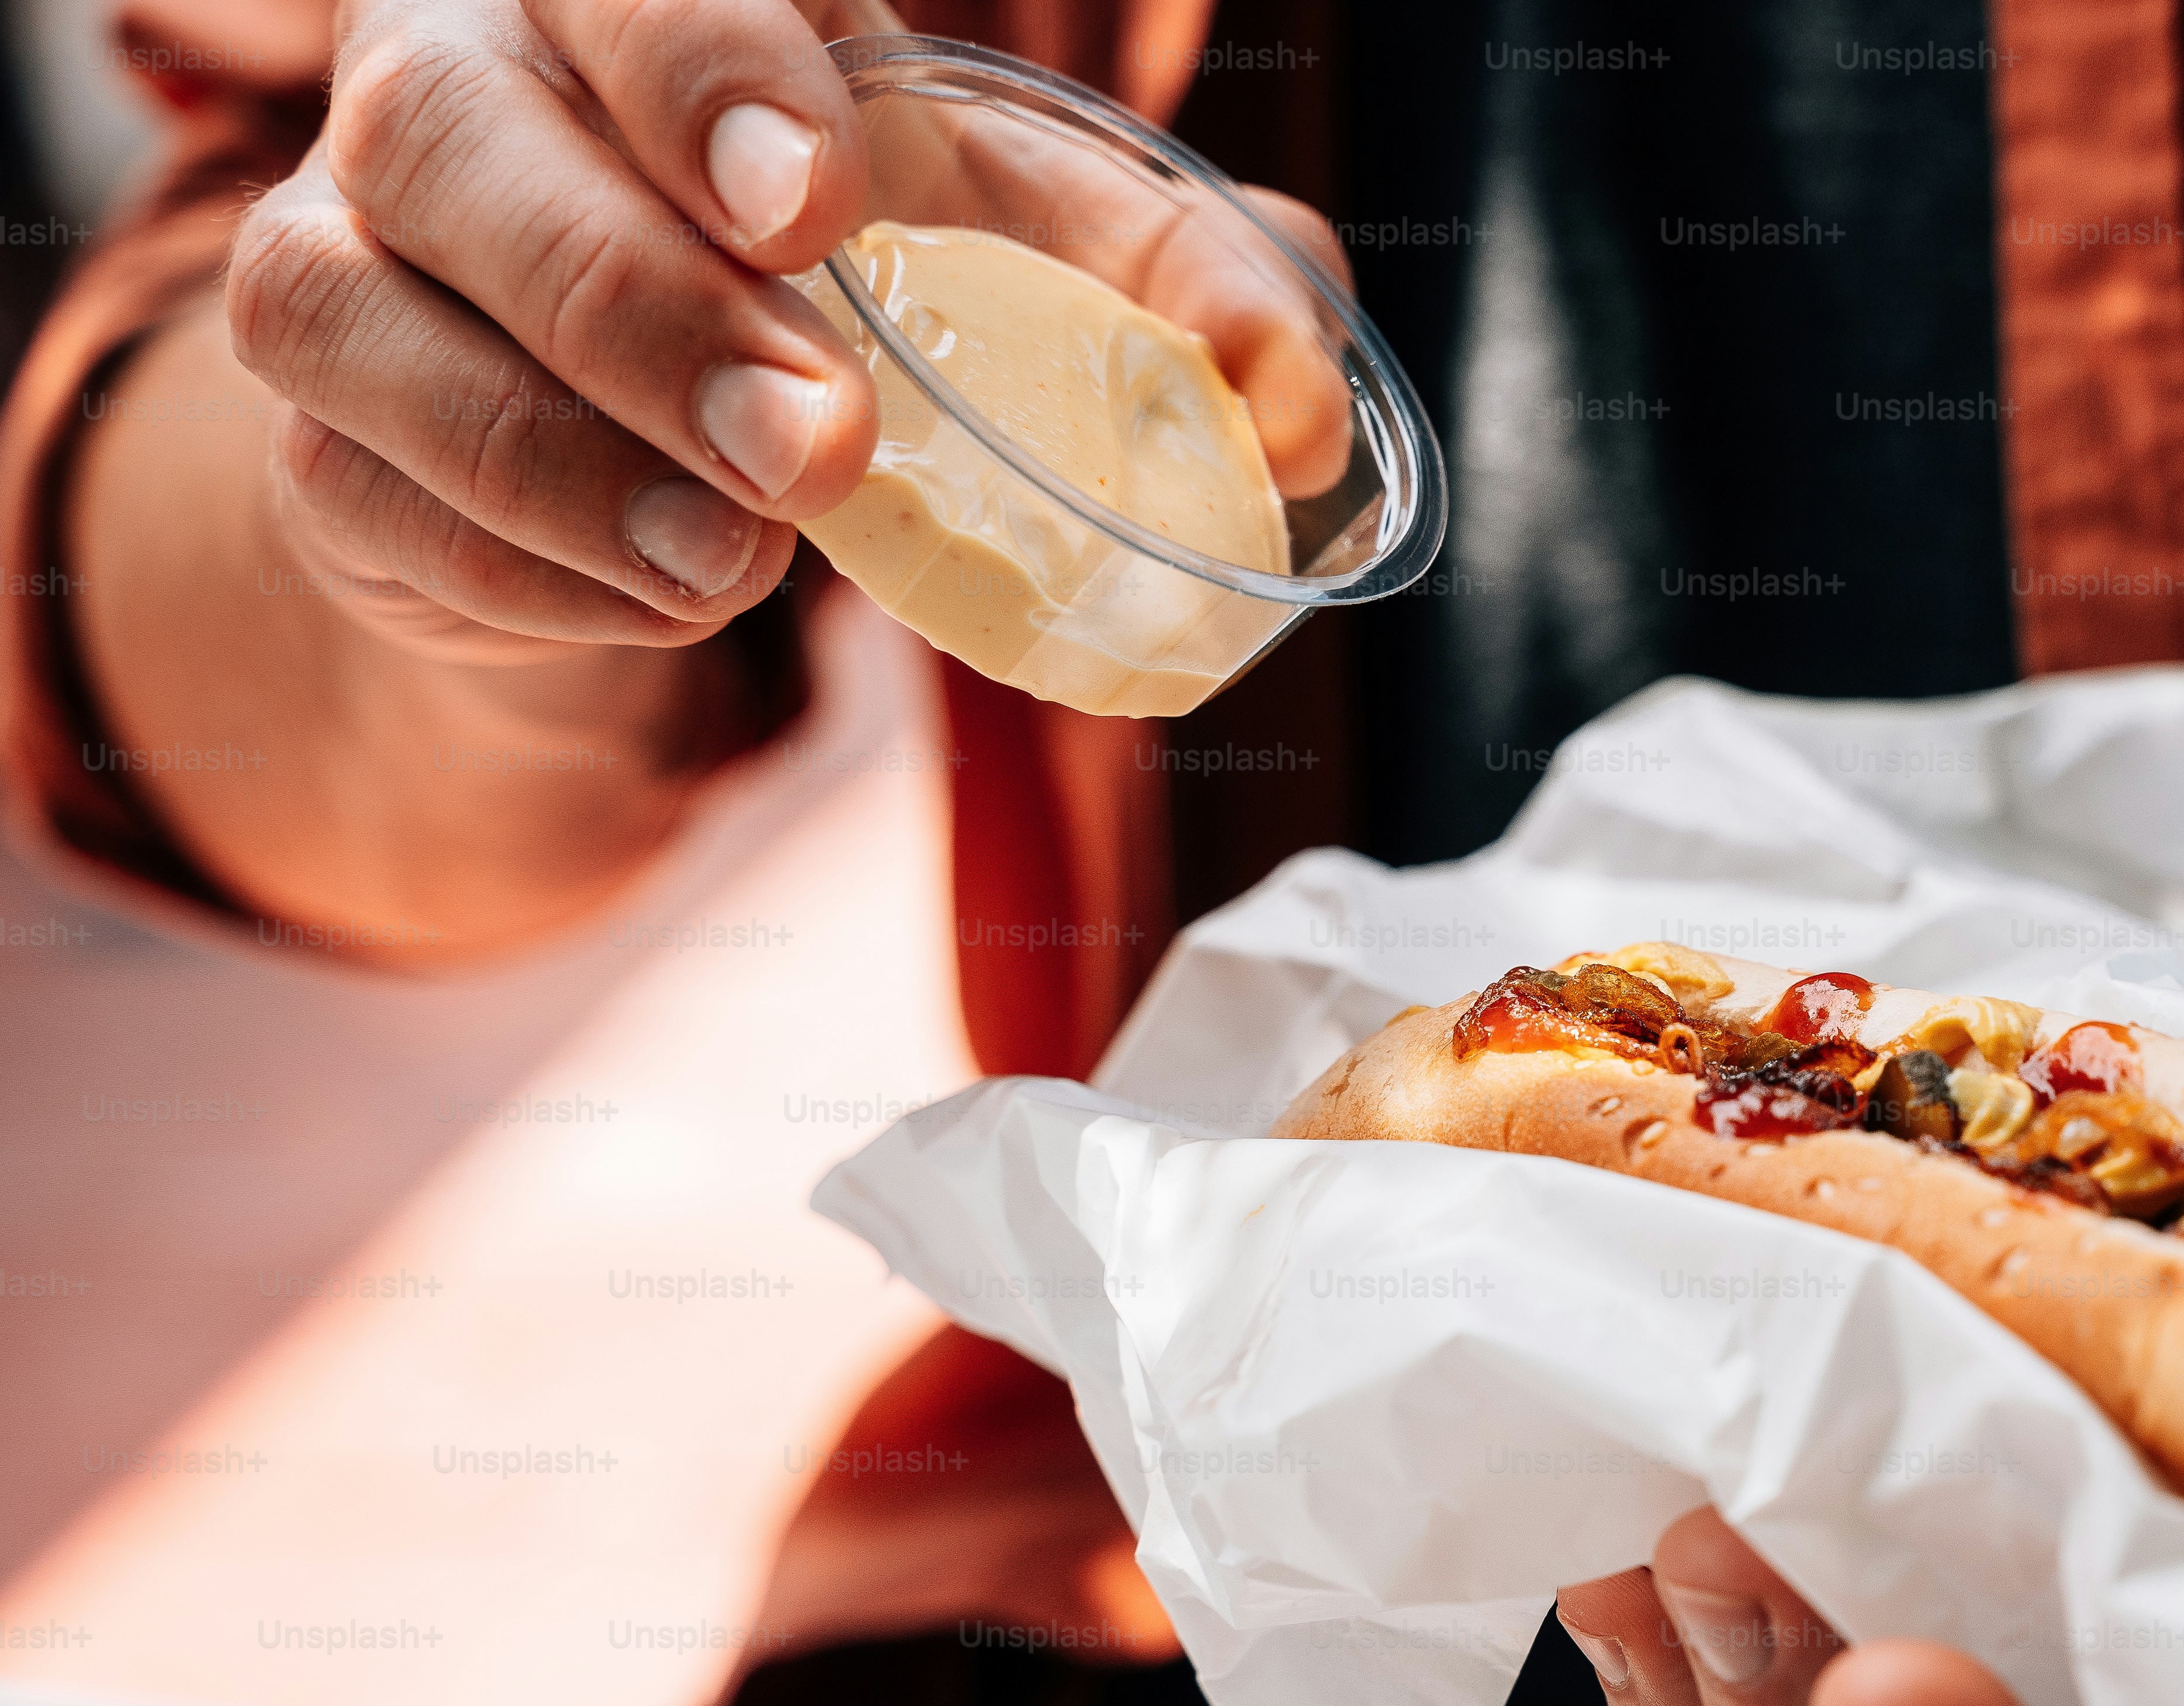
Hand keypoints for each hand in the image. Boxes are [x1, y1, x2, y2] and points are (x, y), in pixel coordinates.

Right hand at [224, 0, 1352, 658]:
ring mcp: (349, 256)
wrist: (667, 434)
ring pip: (346, 313)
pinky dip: (521, 566)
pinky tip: (662, 598)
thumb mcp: (1026, 254)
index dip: (707, 69)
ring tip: (736, 563)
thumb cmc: (851, 290)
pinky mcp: (322, 441)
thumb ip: (1181, 292)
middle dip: (640, 300)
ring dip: (556, 453)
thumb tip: (1301, 405)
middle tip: (815, 441)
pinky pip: (359, 491)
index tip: (817, 202)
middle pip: (458, 138)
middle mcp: (449, 84)